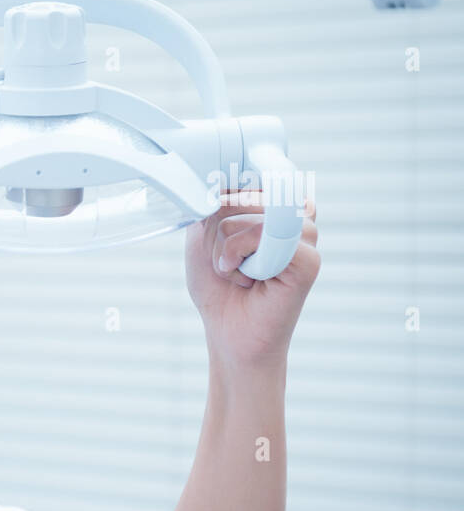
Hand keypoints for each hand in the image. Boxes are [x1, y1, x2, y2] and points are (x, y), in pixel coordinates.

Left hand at [184, 190, 321, 368]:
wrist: (227, 332)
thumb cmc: (217, 285)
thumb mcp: (202, 233)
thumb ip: (214, 201)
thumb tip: (228, 185)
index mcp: (274, 201)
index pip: (237, 178)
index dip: (216, 209)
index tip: (218, 239)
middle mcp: (295, 212)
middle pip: (237, 196)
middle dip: (217, 235)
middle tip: (231, 263)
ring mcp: (305, 234)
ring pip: (246, 217)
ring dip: (225, 251)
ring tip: (241, 273)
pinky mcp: (309, 258)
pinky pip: (264, 236)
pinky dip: (239, 259)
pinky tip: (250, 280)